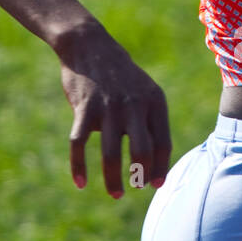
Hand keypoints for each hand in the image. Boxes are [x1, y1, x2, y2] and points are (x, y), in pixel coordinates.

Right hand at [56, 26, 170, 196]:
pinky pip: (80, 144)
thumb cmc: (121, 76)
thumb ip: (150, 121)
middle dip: (141, 175)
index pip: (163, 143)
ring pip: (112, 154)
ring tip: (116, 194)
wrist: (90, 46)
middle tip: (137, 188)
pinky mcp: (84, 108)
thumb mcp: (144, 92)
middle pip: (142, 151)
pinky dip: (79, 167)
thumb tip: (153, 162)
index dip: (160, 167)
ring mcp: (108, 107)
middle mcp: (134, 105)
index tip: (156, 184)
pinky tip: (81, 183)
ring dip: (113, 179)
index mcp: (154, 101)